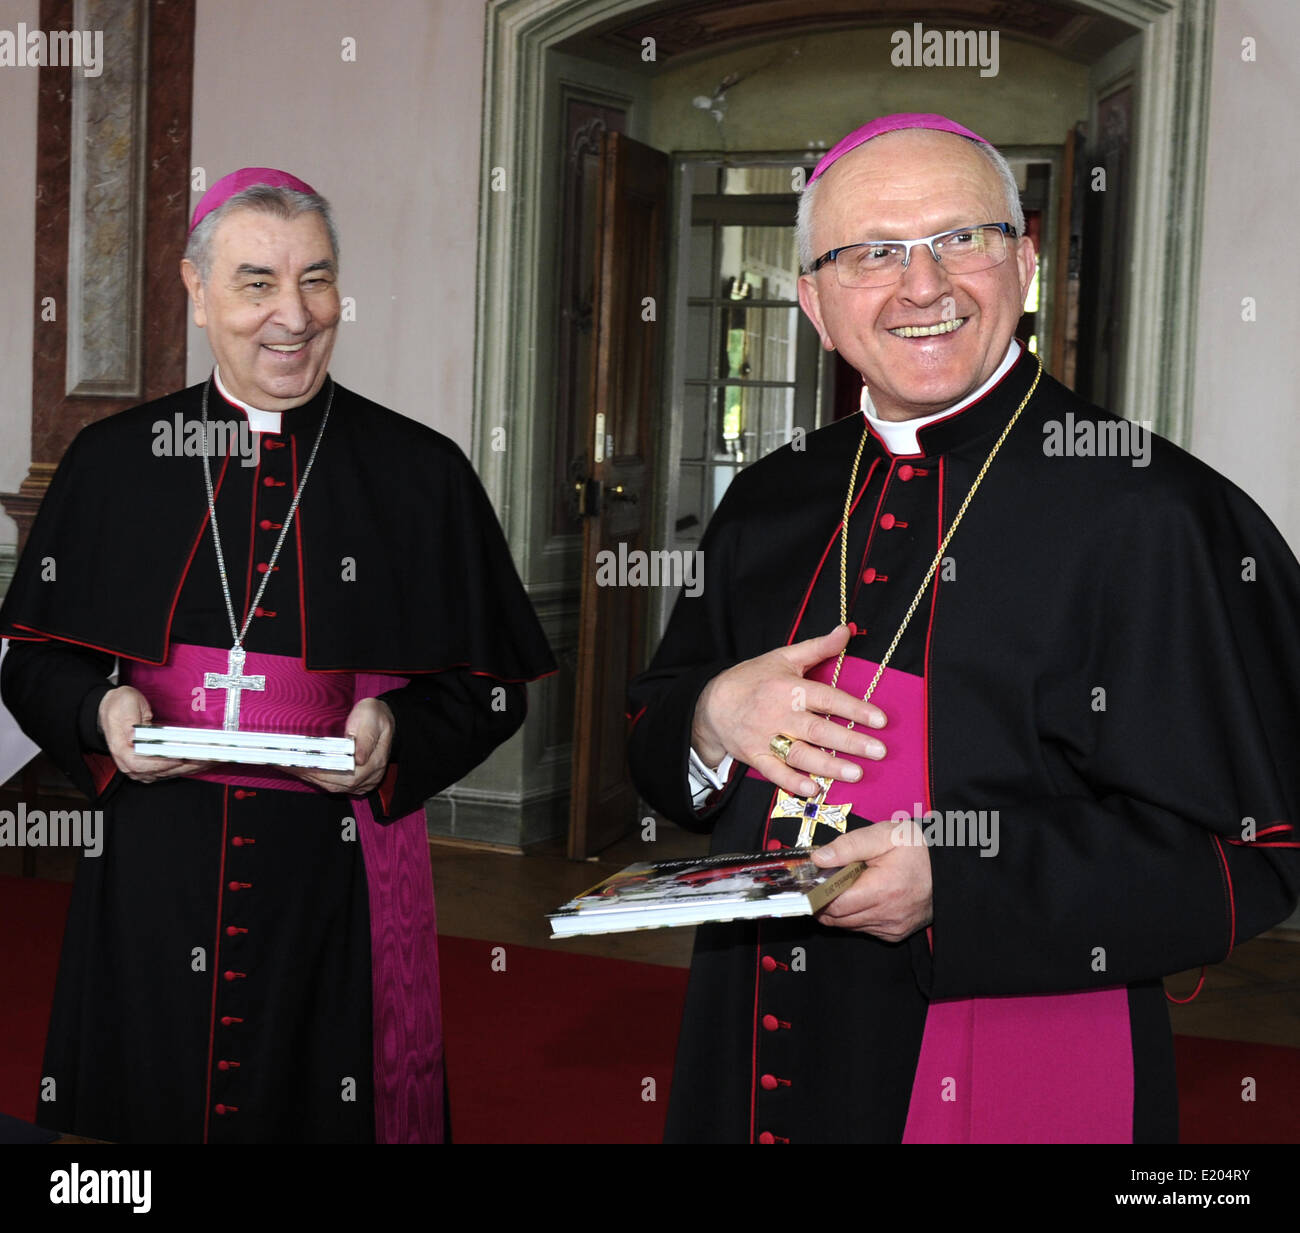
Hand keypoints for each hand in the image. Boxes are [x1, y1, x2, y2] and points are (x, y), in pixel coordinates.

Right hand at [100, 686, 217, 782]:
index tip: (184, 757)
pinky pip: (173, 770)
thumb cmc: (119, 706)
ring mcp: (141, 769)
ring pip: (172, 772)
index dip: (165, 762)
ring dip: (195, 766)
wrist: (109, 711)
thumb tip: (136, 736)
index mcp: (122, 751)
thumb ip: (132, 721)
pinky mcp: (152, 768)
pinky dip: (190, 765)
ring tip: (215, 758)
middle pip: (164, 770)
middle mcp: (130, 765)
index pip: (143, 764)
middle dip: (189, 764)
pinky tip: (205, 760)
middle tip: (211, 756)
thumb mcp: (126, 704)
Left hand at [287, 698, 394, 794]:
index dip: (320, 768)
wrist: (380, 720)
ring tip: (288, 766)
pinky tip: (301, 770)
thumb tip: (359, 759)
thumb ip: (366, 735)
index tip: (300, 762)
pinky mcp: (355, 784)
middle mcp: (369, 776)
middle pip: (335, 782)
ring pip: (331, 786)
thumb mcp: (371, 714)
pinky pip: (333, 785)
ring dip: (309, 776)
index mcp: (375, 760)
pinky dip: (316, 778)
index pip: (345, 772)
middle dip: (308, 773)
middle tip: (285, 763)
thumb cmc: (374, 715)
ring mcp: (363, 783)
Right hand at [691, 624, 886, 796]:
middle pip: (818, 730)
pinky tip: (813, 789)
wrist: (712, 704)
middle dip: (850, 742)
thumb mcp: (783, 657)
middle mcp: (778, 714)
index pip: (827, 699)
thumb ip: (818, 647)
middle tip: (878, 751)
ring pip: (800, 754)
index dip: (855, 709)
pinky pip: (775, 773)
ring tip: (855, 773)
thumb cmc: (752, 679)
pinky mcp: (755, 756)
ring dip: (828, 765)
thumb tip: (845, 631)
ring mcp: (765, 738)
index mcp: (789, 688)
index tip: (880, 720)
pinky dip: (793, 782)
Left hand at [811, 820, 931, 941]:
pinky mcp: (895, 934)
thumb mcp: (883, 836)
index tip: (810, 880)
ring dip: (839, 908)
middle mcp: (886, 916)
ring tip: (846, 884)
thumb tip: (818, 859)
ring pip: (847, 925)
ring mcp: (891, 928)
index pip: (833, 904)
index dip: (816, 893)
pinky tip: (863, 895)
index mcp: (882, 891)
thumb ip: (848, 846)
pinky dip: (855, 915)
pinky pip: (863, 928)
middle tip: (825, 879)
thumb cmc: (916, 848)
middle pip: (836, 918)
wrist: (949, 868)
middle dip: (824, 900)